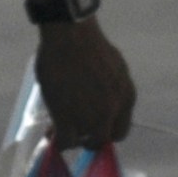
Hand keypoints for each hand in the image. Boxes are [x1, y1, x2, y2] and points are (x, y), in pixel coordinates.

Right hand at [36, 18, 135, 153]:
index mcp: (126, 96)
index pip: (120, 129)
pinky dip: (57, 140)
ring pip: (82, 141)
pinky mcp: (67, 117)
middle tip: (76, 131)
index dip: (105, 130)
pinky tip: (51, 134)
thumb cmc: (89, 44)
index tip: (94, 127)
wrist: (71, 35)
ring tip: (59, 129)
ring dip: (71, 137)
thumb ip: (112, 89)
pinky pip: (64, 141)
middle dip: (89, 138)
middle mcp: (112, 111)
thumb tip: (102, 100)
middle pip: (102, 139)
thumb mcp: (114, 68)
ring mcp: (90, 117)